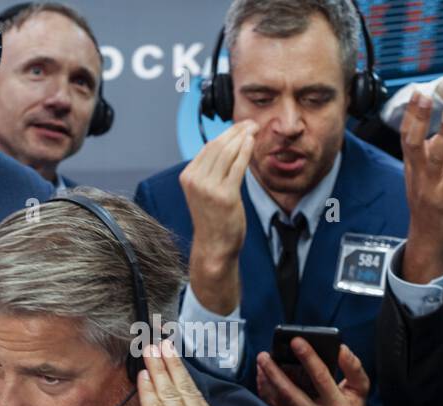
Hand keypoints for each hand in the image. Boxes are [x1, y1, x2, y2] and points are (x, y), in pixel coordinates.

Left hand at [132, 339, 226, 405]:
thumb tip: (167, 398)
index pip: (196, 395)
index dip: (183, 371)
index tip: (173, 353)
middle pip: (186, 389)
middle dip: (171, 362)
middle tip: (159, 342)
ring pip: (172, 395)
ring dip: (159, 370)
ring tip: (149, 351)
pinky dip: (149, 390)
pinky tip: (144, 376)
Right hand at [179, 120, 256, 315]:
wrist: (214, 246)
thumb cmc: (213, 219)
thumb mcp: (205, 191)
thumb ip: (211, 171)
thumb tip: (228, 146)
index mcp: (188, 177)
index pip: (208, 148)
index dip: (226, 134)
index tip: (240, 126)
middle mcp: (195, 180)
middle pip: (217, 146)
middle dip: (236, 131)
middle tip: (251, 123)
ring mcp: (209, 188)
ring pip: (227, 153)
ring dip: (242, 137)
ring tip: (254, 129)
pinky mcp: (225, 195)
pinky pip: (237, 165)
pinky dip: (246, 151)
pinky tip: (253, 142)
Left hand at [254, 341, 380, 405]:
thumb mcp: (361, 388)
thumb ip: (353, 367)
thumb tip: (340, 348)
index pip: (321, 377)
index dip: (308, 357)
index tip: (296, 341)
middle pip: (290, 393)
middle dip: (274, 372)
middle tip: (264, 355)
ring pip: (279, 402)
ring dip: (266, 381)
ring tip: (260, 363)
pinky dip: (266, 392)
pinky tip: (262, 378)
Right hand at [399, 92, 442, 283]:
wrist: (426, 242)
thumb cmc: (428, 208)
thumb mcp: (424, 179)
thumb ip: (430, 157)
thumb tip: (437, 134)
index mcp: (411, 170)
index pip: (406, 137)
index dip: (410, 115)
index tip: (416, 93)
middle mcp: (417, 176)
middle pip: (413, 142)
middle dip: (417, 118)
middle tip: (424, 95)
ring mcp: (429, 188)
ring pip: (432, 158)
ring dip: (442, 136)